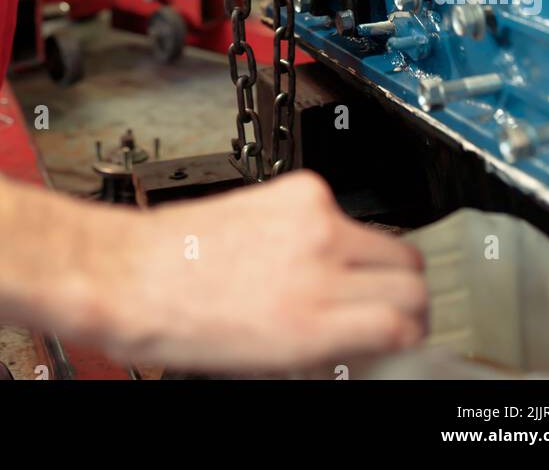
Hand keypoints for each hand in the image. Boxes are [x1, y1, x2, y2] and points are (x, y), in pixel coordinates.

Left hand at [94, 171, 427, 373]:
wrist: (135, 274)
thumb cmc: (186, 324)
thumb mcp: (273, 362)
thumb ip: (335, 346)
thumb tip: (377, 342)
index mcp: (314, 323)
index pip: (405, 323)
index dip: (412, 334)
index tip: (403, 337)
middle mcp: (320, 264)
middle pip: (412, 276)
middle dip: (407, 298)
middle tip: (387, 310)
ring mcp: (312, 218)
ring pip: (389, 239)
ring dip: (377, 262)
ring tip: (345, 279)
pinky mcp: (298, 187)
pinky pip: (344, 210)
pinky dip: (337, 229)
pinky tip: (306, 246)